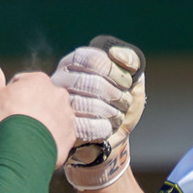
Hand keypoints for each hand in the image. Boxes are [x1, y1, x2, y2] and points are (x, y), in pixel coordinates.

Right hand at [0, 59, 72, 168]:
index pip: (22, 83)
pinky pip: (60, 133)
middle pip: (40, 98)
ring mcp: (67, 114)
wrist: (24, 150)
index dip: (10, 96)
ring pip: (52, 115)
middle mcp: (58, 93)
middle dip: (30, 107)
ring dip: (42, 121)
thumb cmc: (7, 119)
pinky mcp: (70, 134)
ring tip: (27, 135)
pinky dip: (51, 137)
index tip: (5, 108)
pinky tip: (38, 144)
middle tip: (16, 122)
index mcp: (39, 80)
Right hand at [52, 36, 145, 190]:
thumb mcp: (132, 80)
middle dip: (117, 95)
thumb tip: (114, 54)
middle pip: (93, 83)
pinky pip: (87, 127)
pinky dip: (105, 128)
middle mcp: (61, 80)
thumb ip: (130, 60)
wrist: (113, 138)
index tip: (126, 83)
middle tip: (124, 102)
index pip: (94, 60)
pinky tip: (108, 127)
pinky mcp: (62, 128)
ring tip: (117, 115)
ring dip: (113, 113)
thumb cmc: (120, 104)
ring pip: (90, 106)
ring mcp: (59, 105)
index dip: (116, 72)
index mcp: (75, 62)